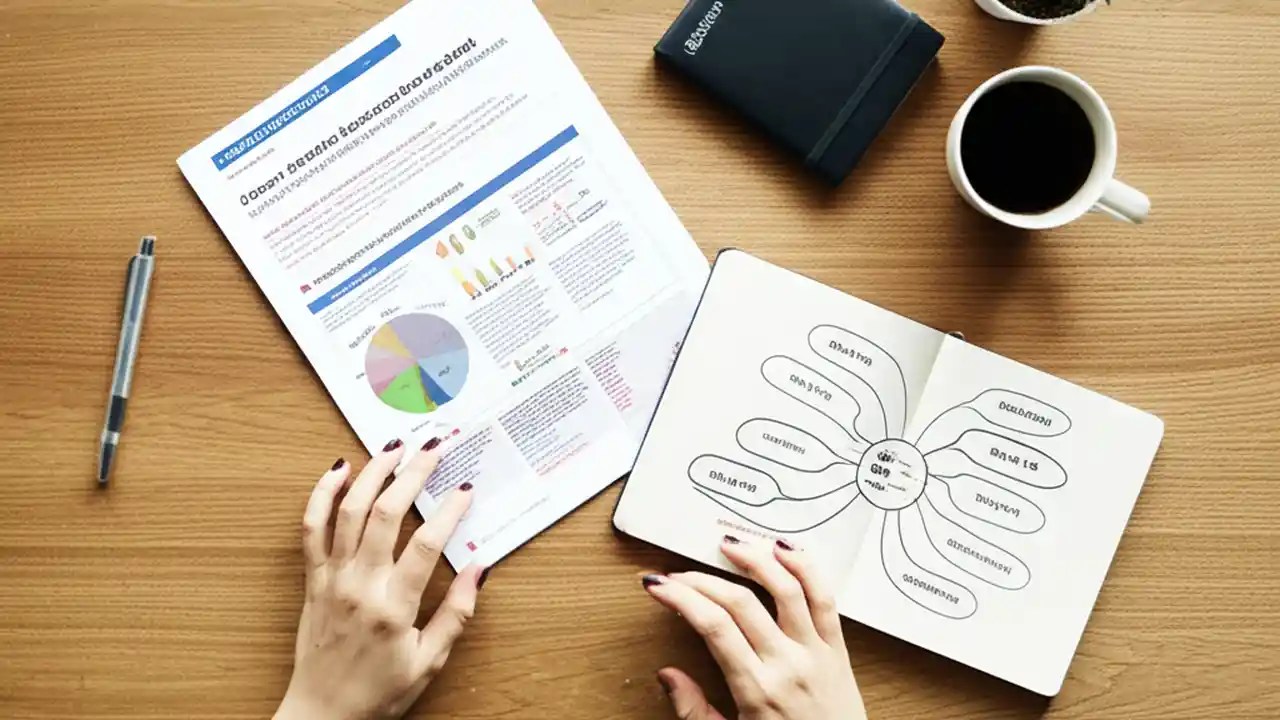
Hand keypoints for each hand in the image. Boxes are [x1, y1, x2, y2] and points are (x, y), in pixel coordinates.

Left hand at [275, 438, 485, 719]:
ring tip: (394, 448)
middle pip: (386, 513)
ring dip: (372, 473)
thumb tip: (480, 569)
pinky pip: (311, 528)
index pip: (426, 544)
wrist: (321, 716)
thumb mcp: (429, 662)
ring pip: (349, 511)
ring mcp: (331, 578)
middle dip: (413, 473)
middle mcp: (360, 585)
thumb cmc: (378, 694)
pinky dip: (322, 494)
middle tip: (435, 447)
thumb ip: (456, 614)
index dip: (450, 511)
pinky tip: (339, 470)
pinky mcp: (312, 579)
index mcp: (394, 608)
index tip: (466, 489)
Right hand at [644, 537, 866, 719]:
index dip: (681, 598)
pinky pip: (824, 598)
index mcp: (756, 690)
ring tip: (729, 546)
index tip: (659, 585)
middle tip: (678, 574)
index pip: (713, 626)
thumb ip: (695, 711)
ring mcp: (815, 652)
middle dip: (702, 580)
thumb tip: (667, 675)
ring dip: (756, 560)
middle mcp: (787, 664)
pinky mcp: (838, 647)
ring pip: (786, 589)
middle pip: (739, 603)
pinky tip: (784, 550)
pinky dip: (806, 568)